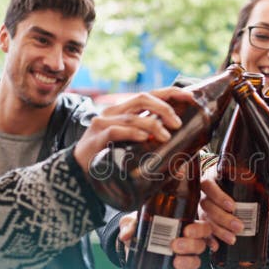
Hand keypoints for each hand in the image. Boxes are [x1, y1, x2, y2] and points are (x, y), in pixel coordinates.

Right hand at [74, 86, 193, 172]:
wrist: (78, 175)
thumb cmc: (109, 161)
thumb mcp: (132, 149)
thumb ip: (151, 148)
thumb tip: (181, 162)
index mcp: (124, 111)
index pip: (150, 95)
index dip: (170, 92)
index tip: (190, 97)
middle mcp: (113, 112)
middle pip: (142, 99)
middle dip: (164, 107)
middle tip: (177, 124)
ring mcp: (103, 123)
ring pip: (132, 116)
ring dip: (152, 124)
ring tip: (166, 136)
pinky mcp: (96, 138)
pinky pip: (116, 130)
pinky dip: (133, 133)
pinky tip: (144, 138)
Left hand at [118, 213, 214, 268]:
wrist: (131, 246)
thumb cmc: (139, 229)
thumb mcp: (134, 222)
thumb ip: (130, 224)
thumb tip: (127, 234)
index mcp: (183, 226)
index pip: (201, 227)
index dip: (199, 229)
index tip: (187, 230)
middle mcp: (187, 242)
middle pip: (200, 244)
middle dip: (190, 245)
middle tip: (175, 245)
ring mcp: (183, 258)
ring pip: (196, 261)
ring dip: (188, 262)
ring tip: (175, 262)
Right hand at [199, 168, 243, 246]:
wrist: (225, 189)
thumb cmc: (238, 188)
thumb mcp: (250, 187)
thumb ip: (263, 197)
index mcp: (212, 181)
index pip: (209, 186)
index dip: (219, 197)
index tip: (232, 206)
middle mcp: (203, 195)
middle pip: (207, 205)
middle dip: (223, 218)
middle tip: (239, 226)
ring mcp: (200, 208)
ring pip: (205, 219)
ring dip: (219, 230)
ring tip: (232, 238)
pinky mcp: (199, 221)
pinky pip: (201, 230)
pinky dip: (208, 239)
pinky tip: (216, 245)